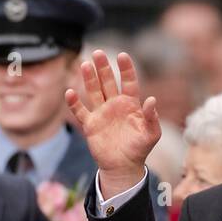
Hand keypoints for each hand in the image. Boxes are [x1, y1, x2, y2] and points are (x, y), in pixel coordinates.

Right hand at [65, 50, 160, 196]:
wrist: (124, 167)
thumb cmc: (140, 149)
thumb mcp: (151, 134)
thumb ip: (152, 117)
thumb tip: (152, 99)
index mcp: (130, 104)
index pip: (128, 82)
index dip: (126, 69)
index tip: (123, 55)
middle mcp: (115, 105)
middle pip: (107, 82)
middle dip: (103, 68)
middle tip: (98, 53)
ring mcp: (101, 113)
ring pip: (93, 91)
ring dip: (89, 79)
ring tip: (85, 65)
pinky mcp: (90, 125)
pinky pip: (80, 111)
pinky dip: (74, 103)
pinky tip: (70, 92)